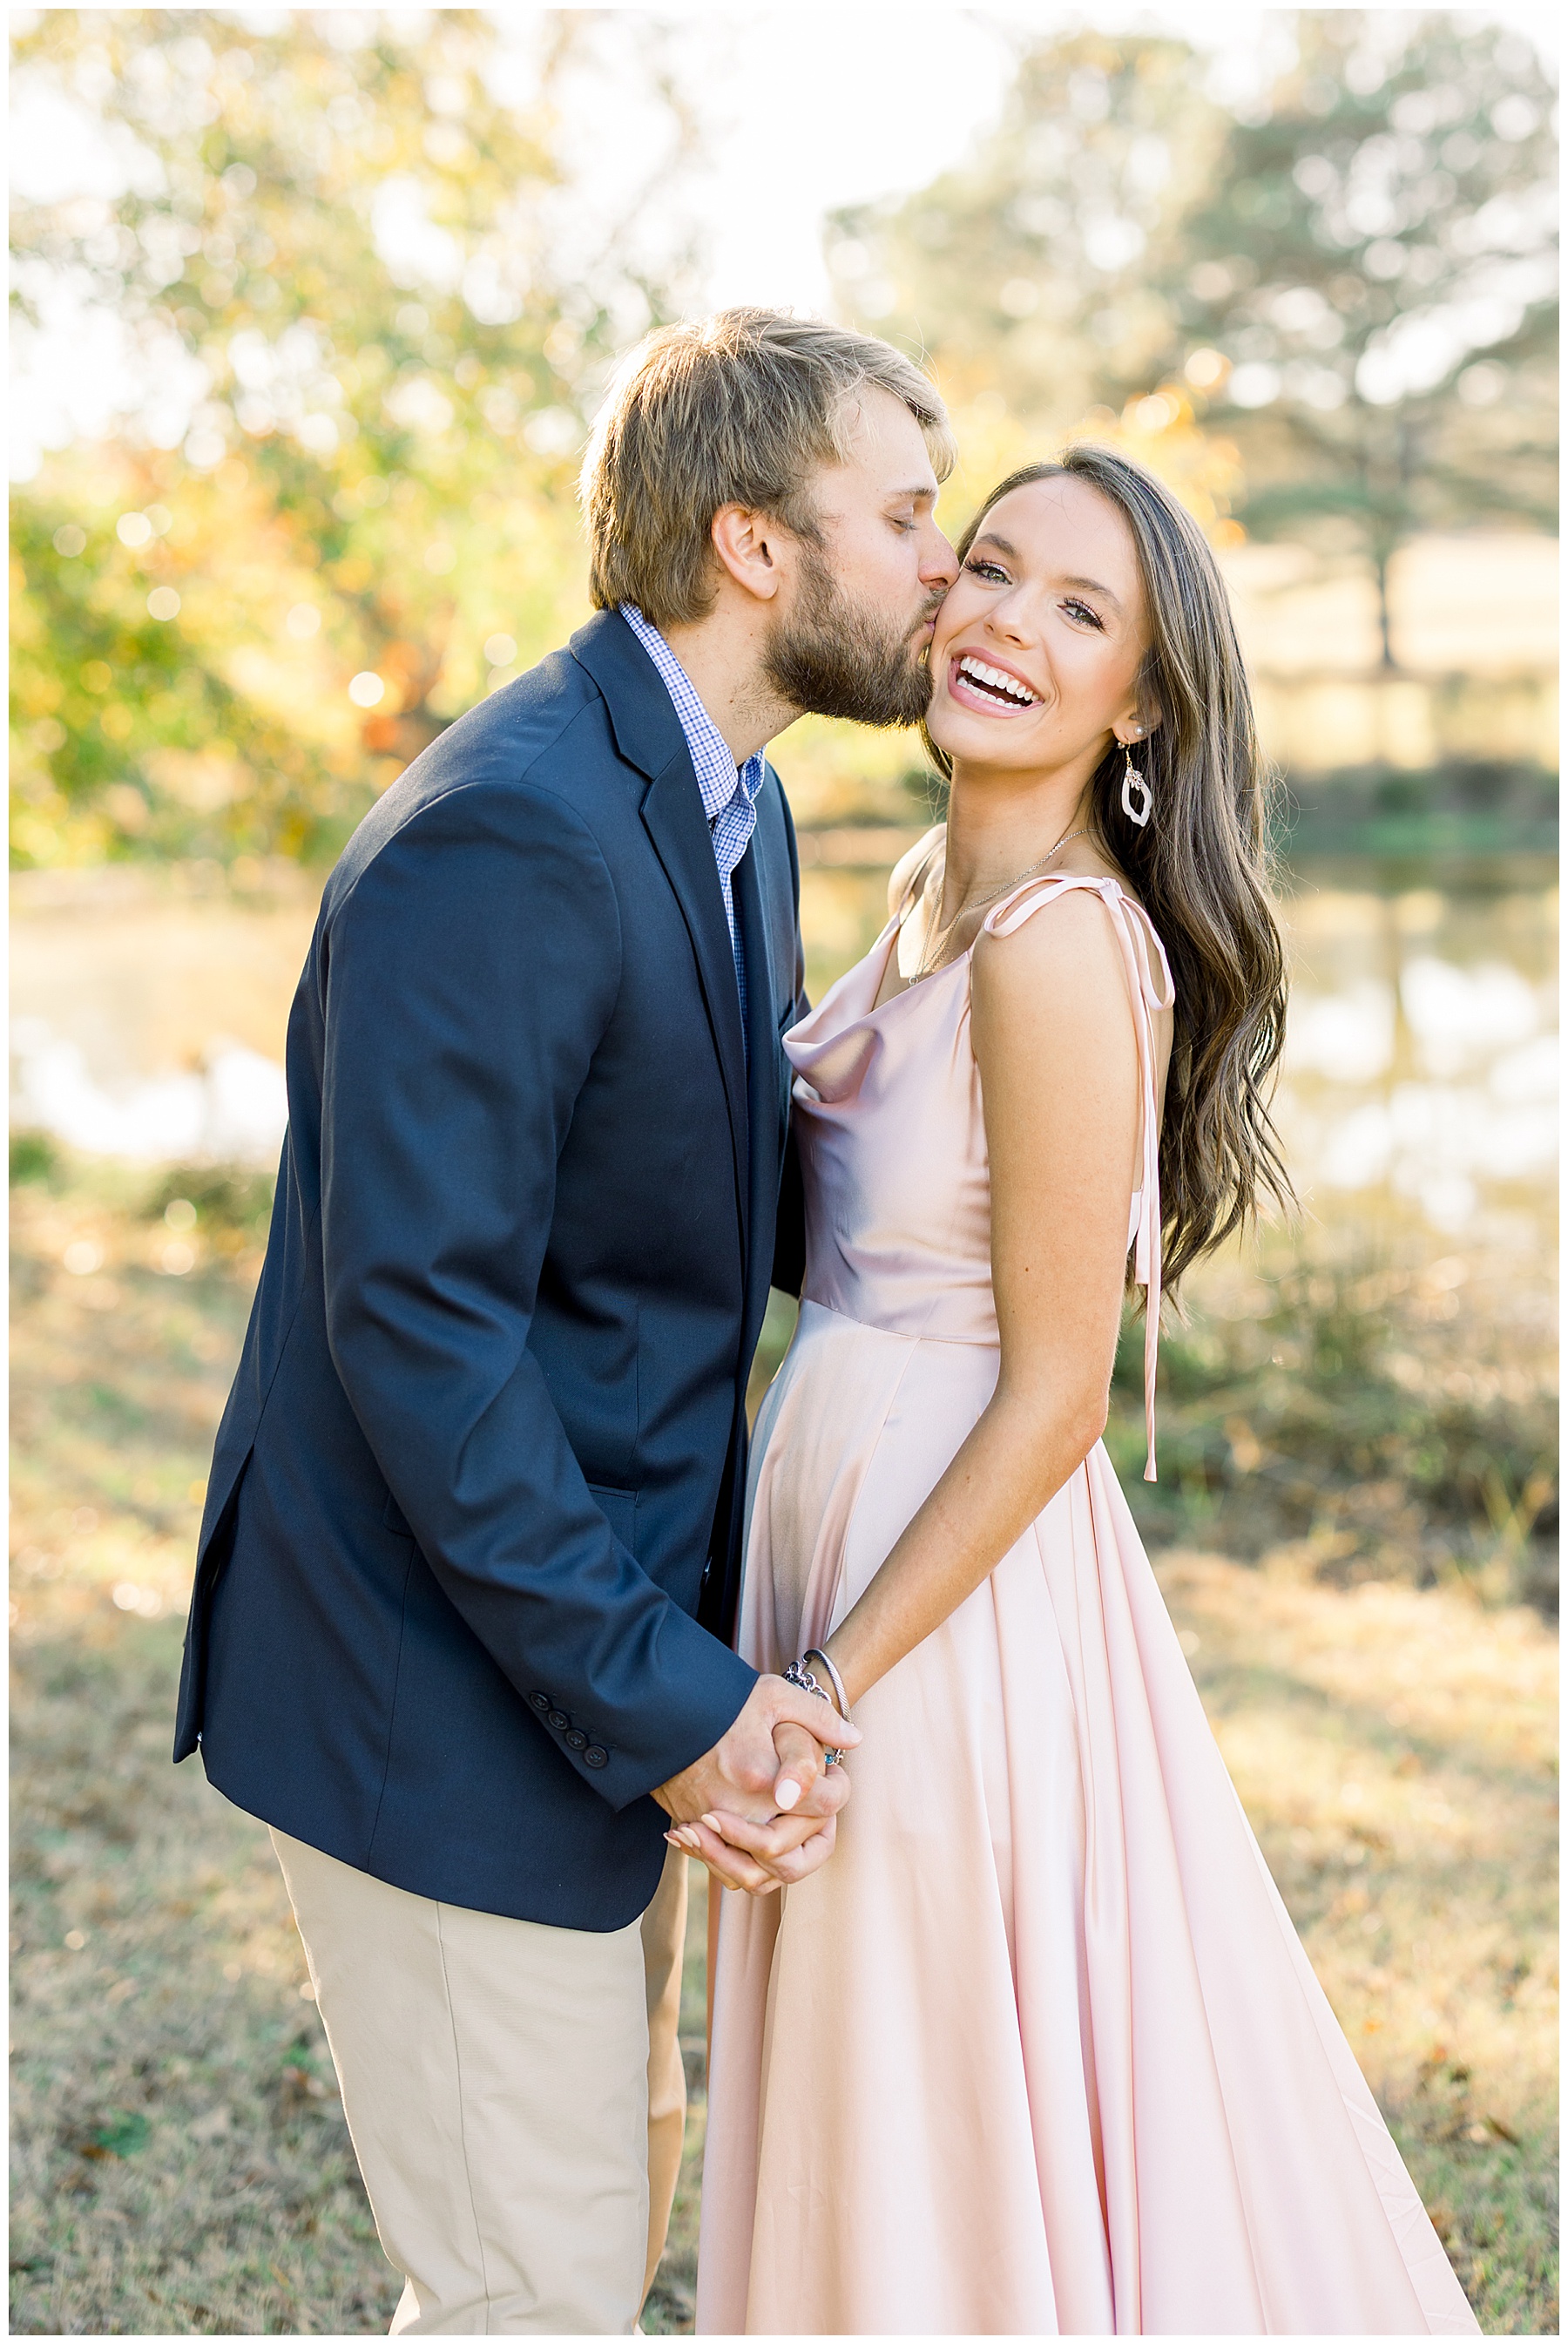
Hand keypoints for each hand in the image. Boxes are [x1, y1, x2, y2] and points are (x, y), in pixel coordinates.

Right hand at [653, 1676, 857, 1892]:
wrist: (660, 1710)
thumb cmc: (721, 1701)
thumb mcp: (773, 1695)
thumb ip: (818, 1717)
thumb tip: (854, 1741)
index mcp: (761, 1775)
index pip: (825, 1804)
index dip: (840, 1789)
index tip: (836, 1774)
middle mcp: (737, 1809)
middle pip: (796, 1846)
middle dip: (816, 1826)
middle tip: (819, 1800)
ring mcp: (713, 1827)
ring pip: (761, 1873)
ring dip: (785, 1858)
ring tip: (795, 1826)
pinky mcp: (694, 1833)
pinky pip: (730, 1874)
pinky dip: (750, 1867)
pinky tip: (762, 1843)